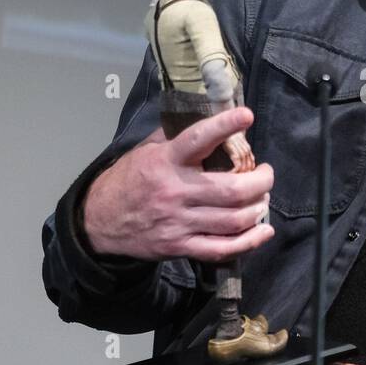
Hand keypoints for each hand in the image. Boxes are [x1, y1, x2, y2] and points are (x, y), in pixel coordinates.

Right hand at [82, 106, 274, 262]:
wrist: (99, 221)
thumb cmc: (128, 180)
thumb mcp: (145, 151)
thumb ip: (175, 137)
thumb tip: (207, 117)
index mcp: (166, 161)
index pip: (198, 139)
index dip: (224, 126)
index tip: (247, 116)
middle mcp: (175, 192)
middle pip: (232, 189)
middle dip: (261, 181)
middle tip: (266, 173)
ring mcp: (179, 222)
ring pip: (234, 219)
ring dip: (258, 208)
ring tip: (263, 198)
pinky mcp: (180, 246)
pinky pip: (222, 248)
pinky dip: (249, 241)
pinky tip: (263, 230)